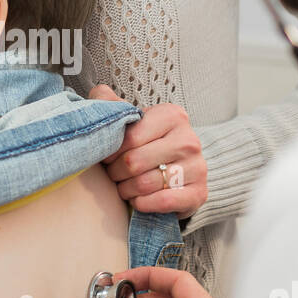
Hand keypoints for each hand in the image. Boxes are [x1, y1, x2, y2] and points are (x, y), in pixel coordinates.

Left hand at [88, 85, 207, 217]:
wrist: (182, 169)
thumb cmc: (152, 144)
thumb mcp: (135, 120)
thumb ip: (114, 105)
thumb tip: (98, 93)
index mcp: (173, 116)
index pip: (130, 137)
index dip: (110, 151)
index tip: (106, 156)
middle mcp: (189, 139)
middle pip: (134, 162)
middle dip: (115, 173)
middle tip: (113, 174)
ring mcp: (197, 167)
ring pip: (145, 184)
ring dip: (126, 190)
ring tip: (124, 187)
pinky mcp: (199, 193)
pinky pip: (162, 202)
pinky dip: (143, 204)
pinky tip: (138, 200)